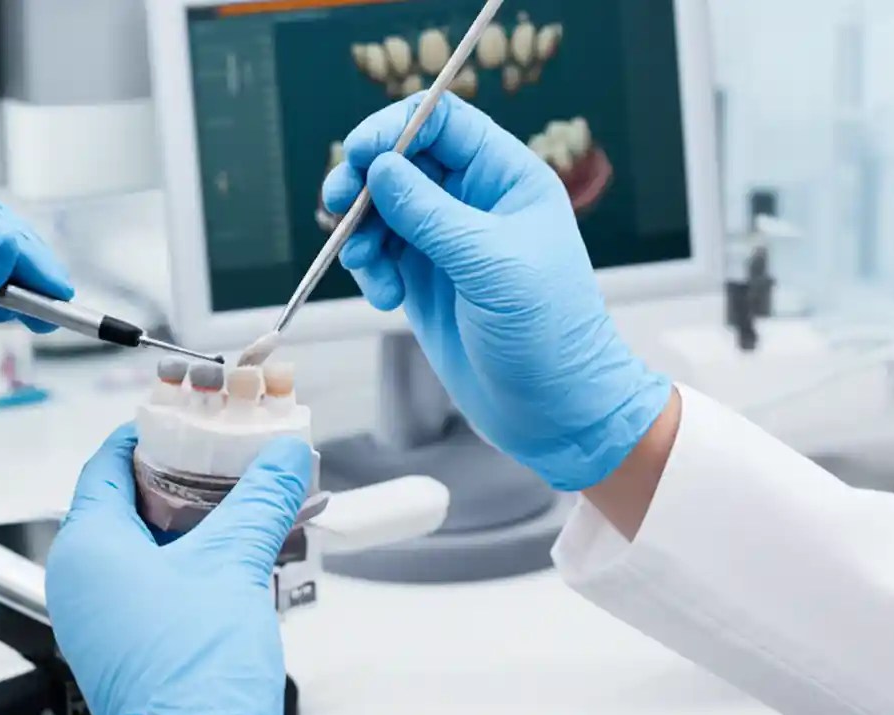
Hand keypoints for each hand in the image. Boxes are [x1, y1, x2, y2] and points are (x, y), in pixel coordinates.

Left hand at [46, 424, 311, 714]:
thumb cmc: (191, 677)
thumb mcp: (235, 564)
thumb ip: (262, 499)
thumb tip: (285, 456)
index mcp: (88, 546)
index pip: (106, 463)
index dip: (146, 433)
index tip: (182, 418)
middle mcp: (81, 579)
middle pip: (128, 501)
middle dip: (182, 478)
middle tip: (226, 459)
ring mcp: (100, 615)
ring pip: (144, 544)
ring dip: (193, 522)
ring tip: (242, 505)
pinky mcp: (125, 642)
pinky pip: (151, 582)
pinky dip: (189, 561)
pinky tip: (235, 556)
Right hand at [322, 93, 669, 490]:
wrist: (554, 411)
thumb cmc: (548, 333)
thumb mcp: (490, 264)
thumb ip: (430, 213)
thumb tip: (380, 167)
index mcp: (506, 179)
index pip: (443, 124)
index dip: (395, 128)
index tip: (360, 154)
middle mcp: (473, 203)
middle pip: (401, 162)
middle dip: (364, 180)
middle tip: (338, 204)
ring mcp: (445, 243)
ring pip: (381, 210)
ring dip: (361, 233)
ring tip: (367, 267)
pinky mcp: (423, 282)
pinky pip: (378, 255)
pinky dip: (369, 270)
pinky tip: (386, 298)